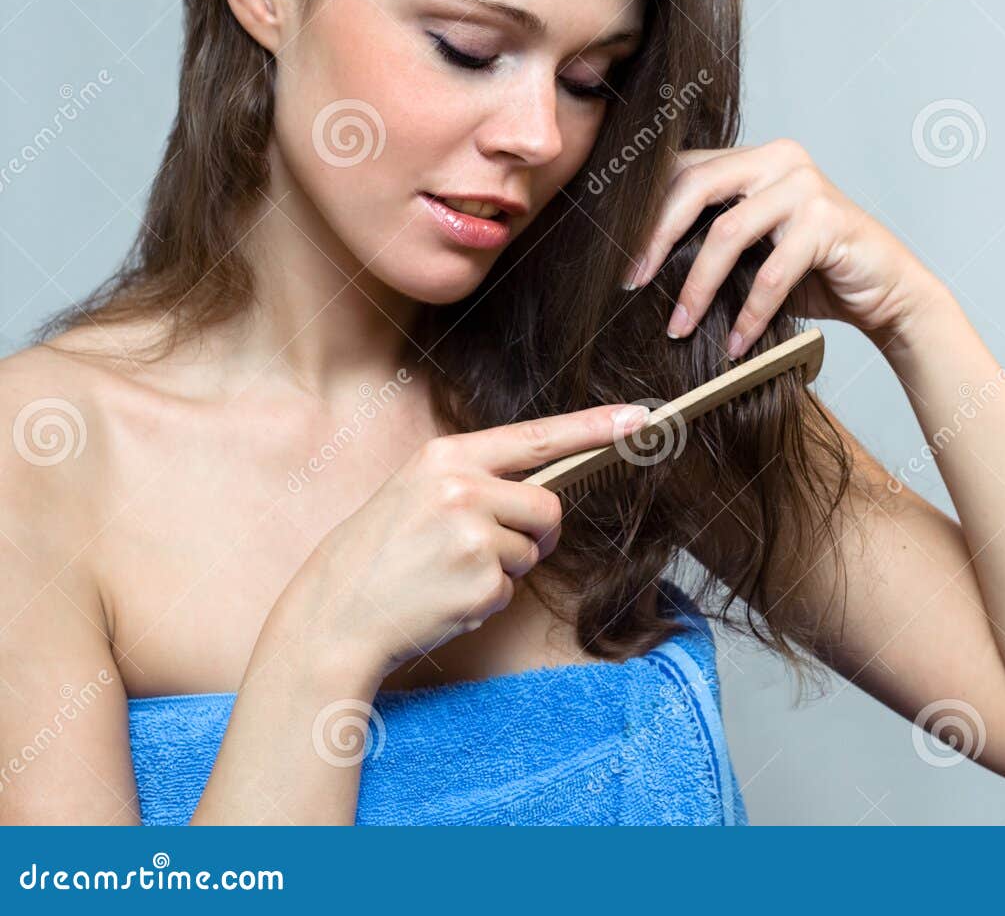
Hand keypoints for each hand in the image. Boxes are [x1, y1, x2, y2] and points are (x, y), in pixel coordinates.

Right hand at [275, 403, 651, 681]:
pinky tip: (442, 598)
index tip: (641, 417)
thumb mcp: (415, 493)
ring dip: (503, 569)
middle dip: (535, 531)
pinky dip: (486, 600)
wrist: (332, 615)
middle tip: (484, 548)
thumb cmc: (377, 555)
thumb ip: (474, 481)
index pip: (536, 437)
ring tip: (445, 573)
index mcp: (445, 457)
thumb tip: (543, 492)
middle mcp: (463, 489)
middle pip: (548, 504)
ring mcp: (473, 536)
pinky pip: (512, 590)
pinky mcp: (481, 583)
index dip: (594, 427)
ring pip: (532, 550)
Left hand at [624, 138, 940, 356]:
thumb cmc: (813, 272)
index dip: (643, 211)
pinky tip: (735, 344)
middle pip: (695, 187)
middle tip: (631, 284)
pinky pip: (773, 272)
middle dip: (655, 239)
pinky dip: (749, 313)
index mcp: (753, 157)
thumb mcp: (753, 247)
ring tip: (679, 328)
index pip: (682, 169)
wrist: (886, 290)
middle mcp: (779, 158)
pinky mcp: (828, 222)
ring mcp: (806, 186)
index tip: (616, 257)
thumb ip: (709, 234)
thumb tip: (635, 259)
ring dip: (697, 287)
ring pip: (728, 232)